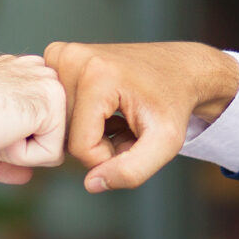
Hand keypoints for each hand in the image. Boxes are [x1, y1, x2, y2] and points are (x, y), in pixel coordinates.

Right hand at [0, 54, 64, 184]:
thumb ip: (7, 153)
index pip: (37, 124)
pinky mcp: (51, 101)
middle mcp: (35, 72)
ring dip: (18, 153)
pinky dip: (21, 156)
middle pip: (49, 136)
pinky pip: (50, 155)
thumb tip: (26, 176)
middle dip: (18, 148)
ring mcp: (46, 83)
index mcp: (19, 73)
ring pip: (51, 146)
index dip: (11, 143)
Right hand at [43, 41, 238, 192]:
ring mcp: (62, 54)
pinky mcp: (59, 56)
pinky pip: (58, 107)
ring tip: (119, 118)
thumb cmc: (174, 103)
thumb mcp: (165, 143)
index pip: (80, 146)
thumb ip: (132, 171)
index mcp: (96, 76)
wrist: (180, 68)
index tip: (132, 141)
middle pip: (67, 134)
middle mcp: (72, 58)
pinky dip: (81, 117)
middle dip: (97, 143)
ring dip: (90, 132)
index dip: (107, 157)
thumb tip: (92, 183)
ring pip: (61, 124)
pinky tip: (106, 108)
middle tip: (127, 129)